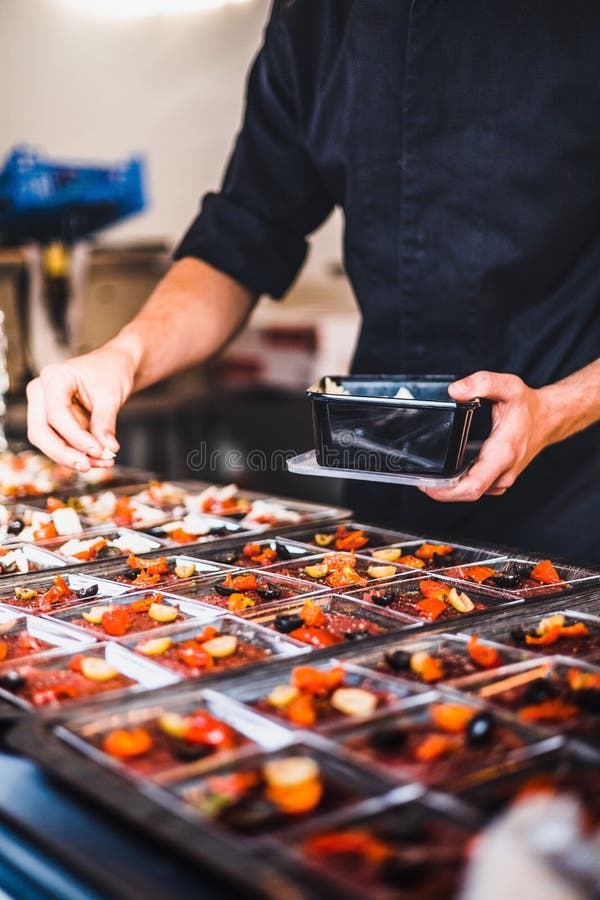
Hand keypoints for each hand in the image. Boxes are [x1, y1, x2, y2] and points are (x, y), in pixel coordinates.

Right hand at [26, 343, 137, 470]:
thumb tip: (107, 449)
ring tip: (103, 463)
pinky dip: (78, 454)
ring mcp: (44, 407)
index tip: (98, 451)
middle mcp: (42, 392)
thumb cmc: (111, 372)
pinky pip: (60, 443)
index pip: (56, 414)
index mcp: (54, 378)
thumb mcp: (112, 395)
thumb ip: (105, 422)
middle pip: (41, 432)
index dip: (75, 437)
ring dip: (73, 457)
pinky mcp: (54, 422)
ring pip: (48, 441)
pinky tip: (99, 460)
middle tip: (89, 466)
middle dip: (64, 453)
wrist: (115, 366)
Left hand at [420, 371, 556, 502]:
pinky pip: (476, 488)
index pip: (472, 486)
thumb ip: (482, 383)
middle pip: (466, 494)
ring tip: (428, 475)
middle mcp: (503, 473)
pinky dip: (459, 485)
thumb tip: (455, 391)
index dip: (445, 492)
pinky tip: (446, 474)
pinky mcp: (499, 480)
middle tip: (417, 478)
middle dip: (440, 491)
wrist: (549, 419)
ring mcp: (502, 479)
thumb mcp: (508, 386)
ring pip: (470, 493)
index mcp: (503, 454)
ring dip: (449, 489)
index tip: (424, 486)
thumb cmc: (528, 406)